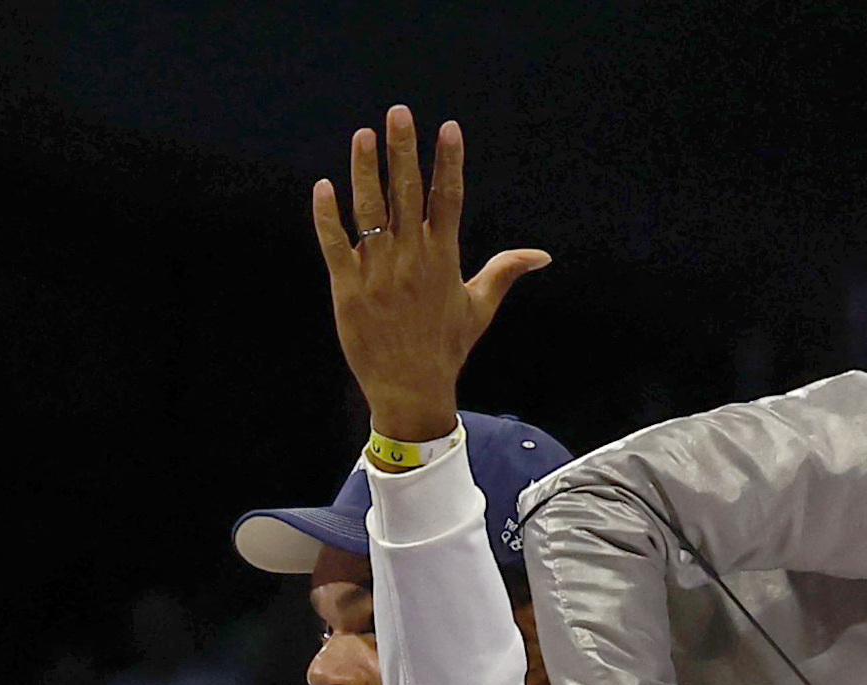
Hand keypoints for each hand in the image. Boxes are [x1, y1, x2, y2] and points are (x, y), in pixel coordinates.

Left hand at [311, 107, 548, 442]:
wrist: (410, 390)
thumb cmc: (446, 347)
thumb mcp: (479, 307)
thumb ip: (505, 271)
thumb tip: (542, 255)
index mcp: (443, 258)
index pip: (448, 199)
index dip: (448, 162)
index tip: (449, 128)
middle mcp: (411, 259)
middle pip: (408, 194)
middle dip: (404, 151)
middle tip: (399, 112)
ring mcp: (378, 272)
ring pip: (370, 211)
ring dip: (366, 171)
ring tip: (364, 135)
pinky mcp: (348, 289)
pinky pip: (335, 245)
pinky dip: (328, 217)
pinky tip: (324, 187)